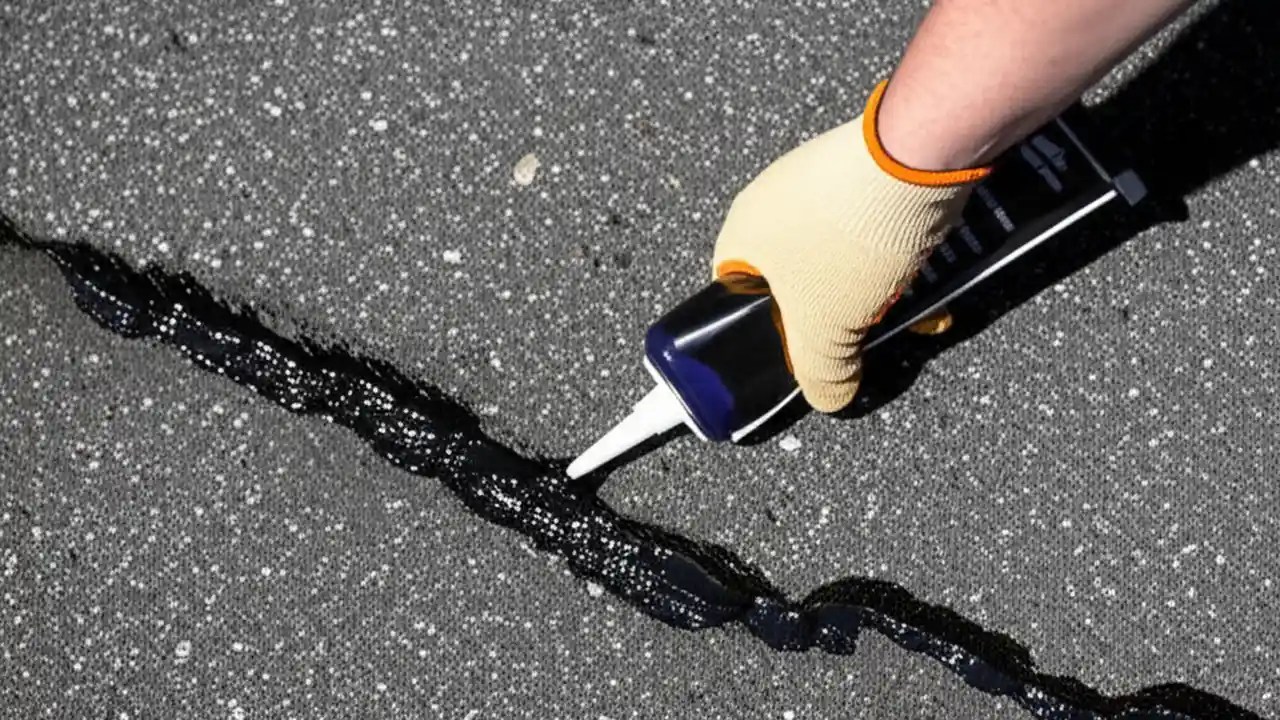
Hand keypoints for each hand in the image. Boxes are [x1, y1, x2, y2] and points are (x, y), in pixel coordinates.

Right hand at [711, 81, 986, 411]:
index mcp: (742, 233)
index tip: (807, 353)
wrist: (918, 151)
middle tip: (870, 337)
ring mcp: (818, 175)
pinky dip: (899, 256)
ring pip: (844, 254)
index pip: (739, 297)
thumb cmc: (851, 242)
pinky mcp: (864, 161)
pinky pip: (873, 223)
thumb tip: (829, 397)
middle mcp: (772, 198)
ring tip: (917, 313)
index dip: (770, 333)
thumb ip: (822, 374)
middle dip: (842, 316)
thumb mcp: (829, 330)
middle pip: (800, 279)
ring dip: (879, 291)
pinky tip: (935, 279)